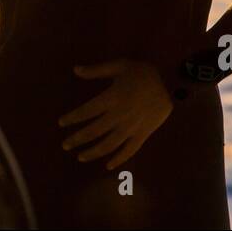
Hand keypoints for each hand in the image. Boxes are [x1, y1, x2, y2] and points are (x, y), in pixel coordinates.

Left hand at [57, 59, 172, 169]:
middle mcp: (119, 115)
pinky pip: (129, 150)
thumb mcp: (119, 65)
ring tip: (80, 157)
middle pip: (93, 131)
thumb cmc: (141, 73)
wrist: (169, 83)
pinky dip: (118, 159)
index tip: (61, 123)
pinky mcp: (143, 134)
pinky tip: (108, 165)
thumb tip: (75, 69)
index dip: (72, 118)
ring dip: (93, 152)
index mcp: (111, 97)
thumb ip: (96, 70)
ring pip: (108, 144)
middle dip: (77, 139)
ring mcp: (131, 127)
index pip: (86, 111)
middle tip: (65, 145)